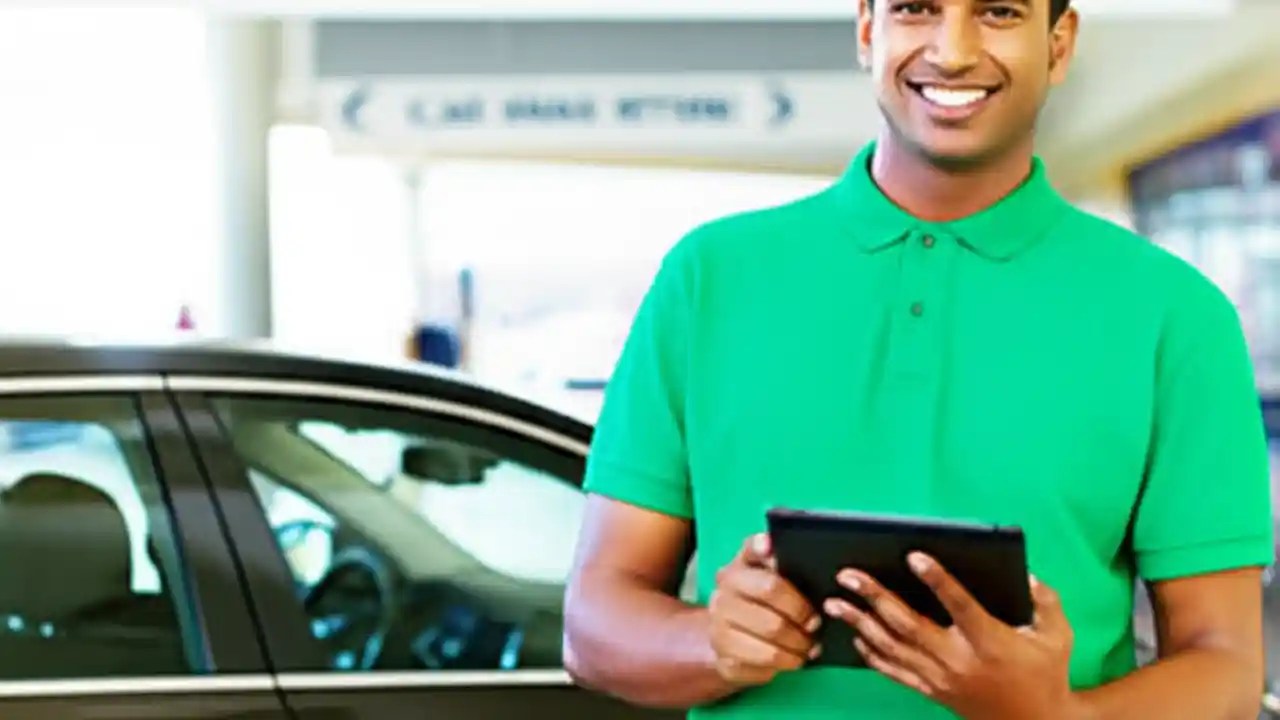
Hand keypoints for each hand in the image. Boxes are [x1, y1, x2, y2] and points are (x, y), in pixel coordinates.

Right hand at [708, 533, 822, 686]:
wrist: (726, 627)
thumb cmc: (755, 592)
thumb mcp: (760, 565)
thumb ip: (766, 550)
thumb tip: (768, 542)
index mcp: (733, 573)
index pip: (769, 587)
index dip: (796, 602)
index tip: (812, 611)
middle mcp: (721, 602)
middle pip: (773, 624)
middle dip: (801, 629)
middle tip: (815, 628)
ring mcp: (719, 634)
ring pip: (770, 651)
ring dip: (797, 651)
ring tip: (809, 647)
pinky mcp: (725, 662)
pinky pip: (763, 670)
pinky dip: (784, 665)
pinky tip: (792, 658)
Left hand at [825, 553, 1081, 719]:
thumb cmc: (1046, 672)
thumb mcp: (1057, 634)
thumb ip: (1044, 600)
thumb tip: (1023, 574)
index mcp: (989, 640)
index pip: (959, 604)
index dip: (937, 579)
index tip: (913, 556)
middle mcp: (959, 659)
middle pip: (908, 624)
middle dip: (875, 597)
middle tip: (848, 575)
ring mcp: (941, 678)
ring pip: (892, 647)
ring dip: (860, 623)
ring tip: (834, 603)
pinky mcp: (933, 691)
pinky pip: (895, 672)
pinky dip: (872, 654)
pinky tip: (854, 636)